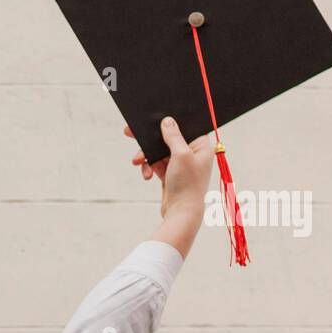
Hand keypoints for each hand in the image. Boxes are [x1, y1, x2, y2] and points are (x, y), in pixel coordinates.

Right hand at [124, 116, 215, 258]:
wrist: (181, 213)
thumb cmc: (187, 184)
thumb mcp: (180, 155)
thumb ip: (173, 136)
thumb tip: (167, 121)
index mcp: (201, 146)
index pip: (184, 127)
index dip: (168, 122)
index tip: (153, 119)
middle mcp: (192, 154)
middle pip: (167, 139)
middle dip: (149, 141)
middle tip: (130, 132)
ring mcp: (181, 165)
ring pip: (158, 152)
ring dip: (146, 156)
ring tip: (137, 161)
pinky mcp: (170, 174)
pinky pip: (155, 164)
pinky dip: (149, 167)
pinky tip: (146, 174)